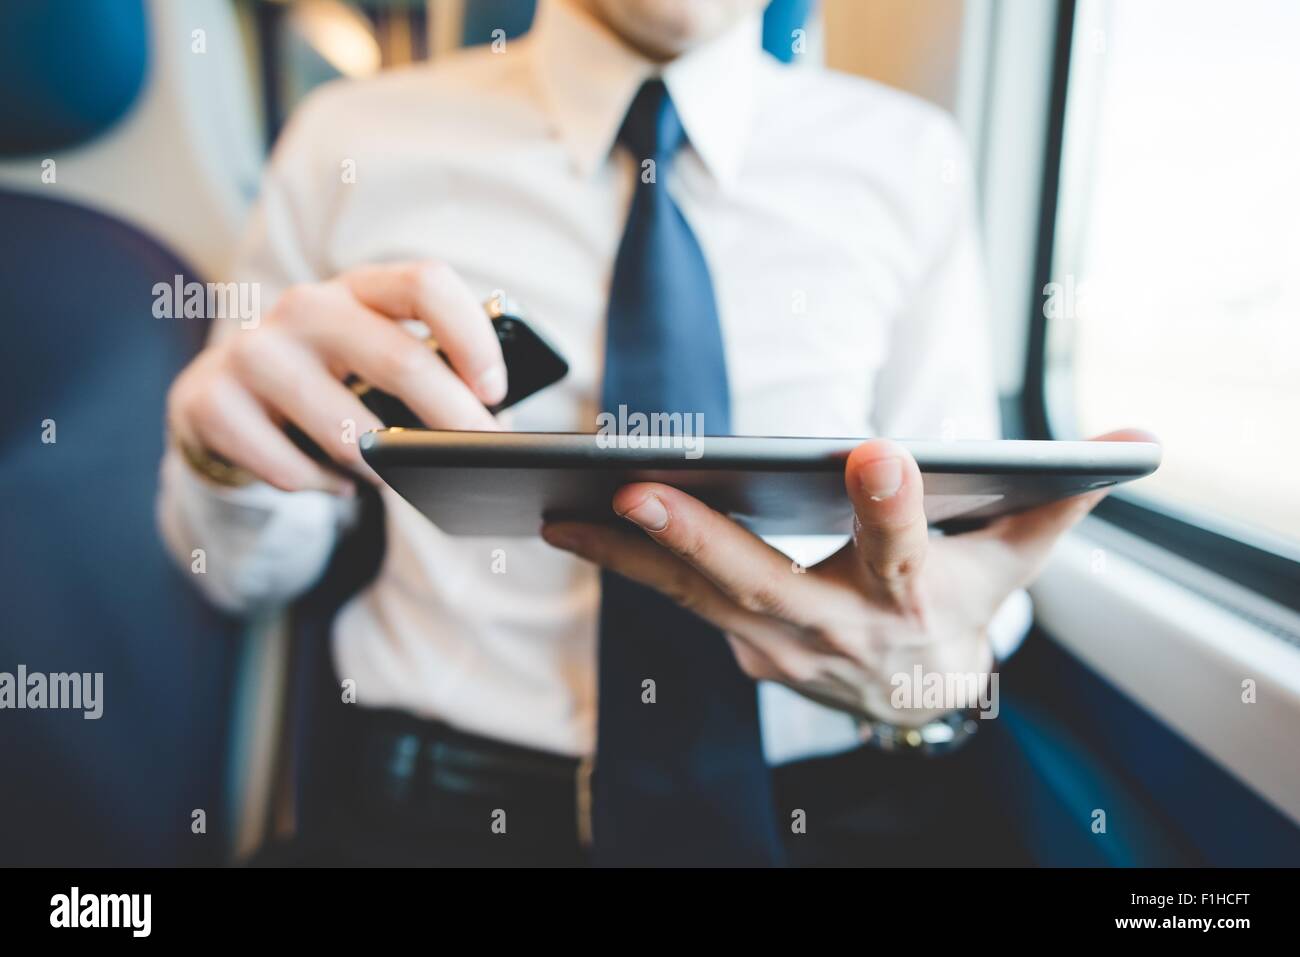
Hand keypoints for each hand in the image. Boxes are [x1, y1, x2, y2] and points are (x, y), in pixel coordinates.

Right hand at [166, 261, 505, 492]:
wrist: (223, 397)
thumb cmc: (331, 380)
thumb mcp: (375, 358)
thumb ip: (427, 372)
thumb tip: (493, 430)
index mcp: (358, 287)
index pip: (426, 283)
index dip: (470, 337)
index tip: (494, 390)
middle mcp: (304, 307)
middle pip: (400, 360)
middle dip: (454, 421)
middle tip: (479, 459)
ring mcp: (253, 352)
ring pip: (350, 431)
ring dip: (387, 468)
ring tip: (397, 475)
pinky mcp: (213, 402)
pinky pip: (294, 470)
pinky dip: (326, 487)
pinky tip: (334, 481)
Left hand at [542, 430, 1153, 724]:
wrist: (920, 696)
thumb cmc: (964, 608)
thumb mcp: (1017, 561)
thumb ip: (1060, 500)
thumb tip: (1133, 439)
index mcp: (914, 600)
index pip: (908, 550)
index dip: (894, 506)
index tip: (877, 453)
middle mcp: (839, 632)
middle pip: (768, 584)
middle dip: (702, 541)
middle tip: (638, 492)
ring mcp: (781, 649)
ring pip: (700, 598)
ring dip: (632, 556)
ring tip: (563, 507)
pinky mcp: (744, 647)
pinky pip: (679, 602)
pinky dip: (627, 565)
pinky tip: (571, 524)